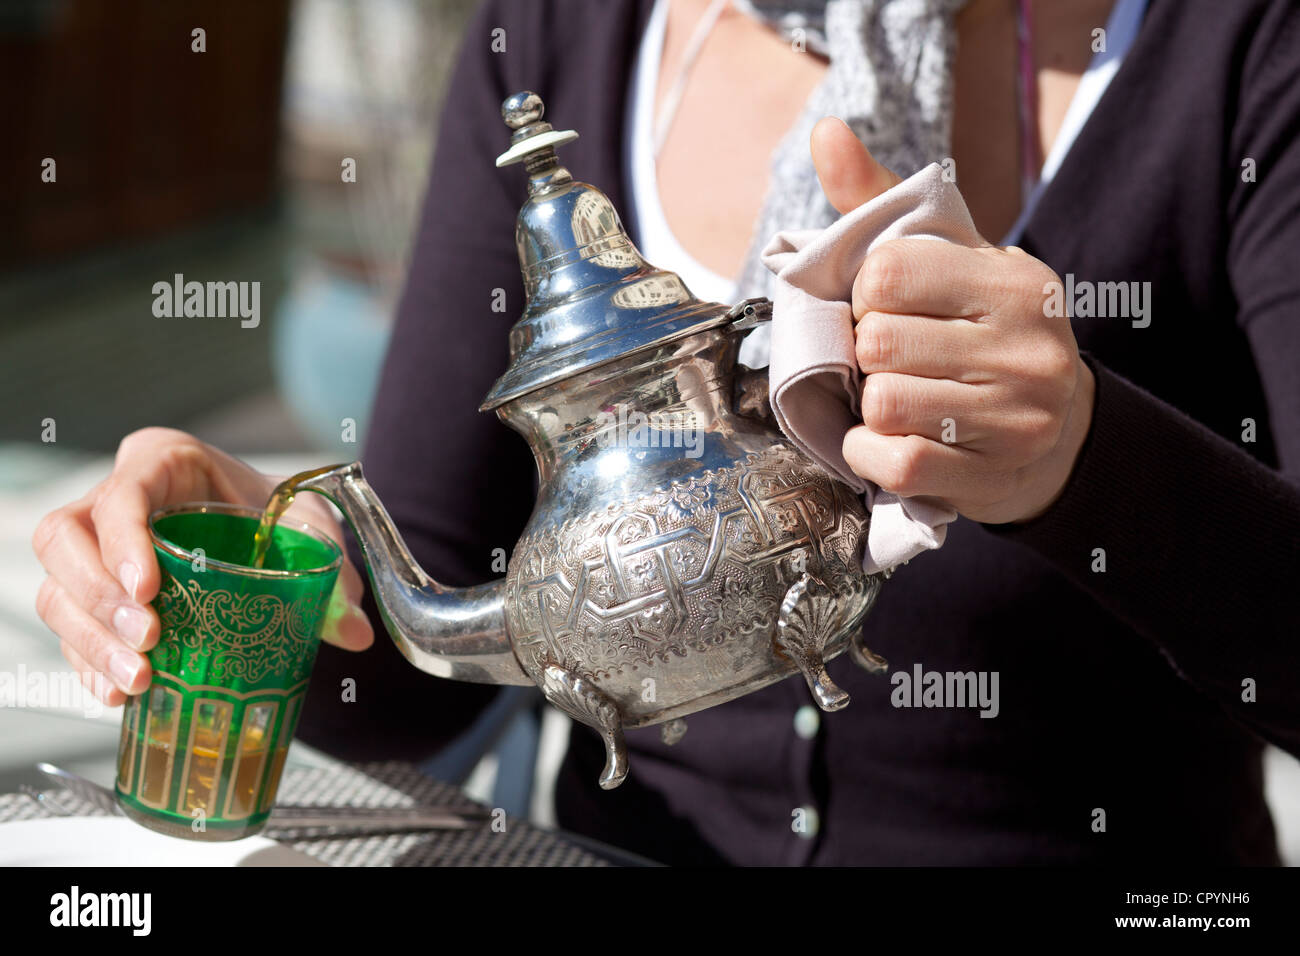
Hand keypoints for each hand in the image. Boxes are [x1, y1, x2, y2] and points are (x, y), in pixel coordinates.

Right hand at [32, 427, 373, 707]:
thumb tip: (354, 631)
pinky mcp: (93, 593)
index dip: (122, 540)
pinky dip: (89, 663)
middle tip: (147, 641)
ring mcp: (96, 547)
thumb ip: (333, 568)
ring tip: (138, 680)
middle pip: (65, 540)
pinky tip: (118, 694)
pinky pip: (68, 628)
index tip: (148, 590)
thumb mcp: (309, 527)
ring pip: (58, 589)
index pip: (121, 492)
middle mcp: (115, 497)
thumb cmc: (277, 512)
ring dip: (91, 640)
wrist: (267, 530)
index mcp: (162, 461)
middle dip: (98, 597)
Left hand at [810, 117, 1095, 524]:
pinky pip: (896, 462)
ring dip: (868, 405)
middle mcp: (1027, 347)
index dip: (864, 295)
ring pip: (883, 404)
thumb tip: (826, 132)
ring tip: (895, 395)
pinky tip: (883, 439)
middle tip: (887, 358)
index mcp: (1015, 281)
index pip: (887, 273)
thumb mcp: (948, 259)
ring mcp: (1017, 417)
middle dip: (864, 352)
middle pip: (878, 344)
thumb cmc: (980, 330)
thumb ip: (881, 201)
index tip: (883, 308)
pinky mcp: (991, 475)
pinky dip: (868, 452)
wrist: (1053, 430)